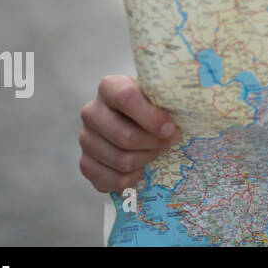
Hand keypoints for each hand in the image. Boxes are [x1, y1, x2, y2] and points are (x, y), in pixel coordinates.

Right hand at [78, 75, 179, 191]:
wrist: (135, 118)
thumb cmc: (153, 104)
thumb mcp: (159, 94)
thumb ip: (168, 100)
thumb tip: (182, 118)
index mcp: (109, 87)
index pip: (126, 98)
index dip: (151, 117)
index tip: (171, 128)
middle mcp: (91, 112)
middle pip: (124, 136)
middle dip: (154, 144)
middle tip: (170, 142)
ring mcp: (86, 139)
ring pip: (120, 160)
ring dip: (146, 159)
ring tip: (157, 152)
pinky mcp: (85, 163)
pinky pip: (111, 180)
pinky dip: (132, 179)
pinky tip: (142, 169)